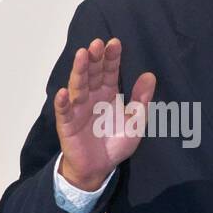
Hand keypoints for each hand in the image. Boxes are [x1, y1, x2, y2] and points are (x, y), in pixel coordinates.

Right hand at [55, 37, 155, 191]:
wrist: (99, 169)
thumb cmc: (114, 144)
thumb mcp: (135, 123)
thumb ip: (141, 100)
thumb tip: (150, 75)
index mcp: (108, 93)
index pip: (110, 71)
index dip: (111, 58)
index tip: (115, 43)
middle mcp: (92, 96)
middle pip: (92, 73)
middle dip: (94, 58)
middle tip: (96, 43)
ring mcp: (77, 108)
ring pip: (77, 86)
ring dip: (78, 71)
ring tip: (81, 55)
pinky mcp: (67, 124)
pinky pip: (64, 111)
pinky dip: (62, 102)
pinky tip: (63, 93)